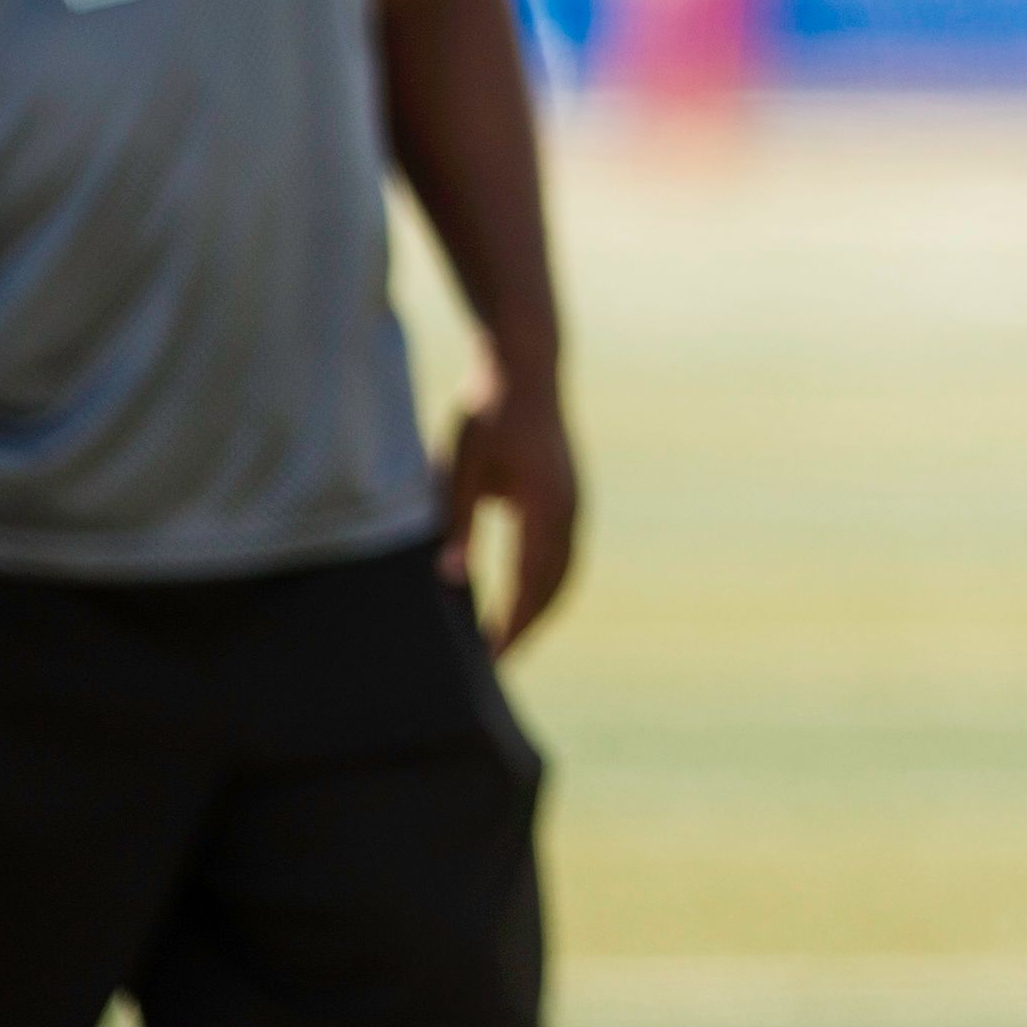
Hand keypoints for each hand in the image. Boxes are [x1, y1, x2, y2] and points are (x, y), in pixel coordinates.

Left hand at [441, 361, 580, 653]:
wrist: (524, 366)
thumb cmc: (485, 414)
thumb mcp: (459, 468)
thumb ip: (457, 523)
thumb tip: (451, 579)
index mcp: (544, 507)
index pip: (529, 585)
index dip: (510, 626)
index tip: (488, 658)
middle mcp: (569, 510)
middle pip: (555, 587)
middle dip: (527, 626)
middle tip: (496, 660)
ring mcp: (576, 502)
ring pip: (565, 572)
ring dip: (541, 607)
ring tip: (510, 634)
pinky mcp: (571, 494)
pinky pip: (566, 551)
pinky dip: (548, 581)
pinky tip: (526, 591)